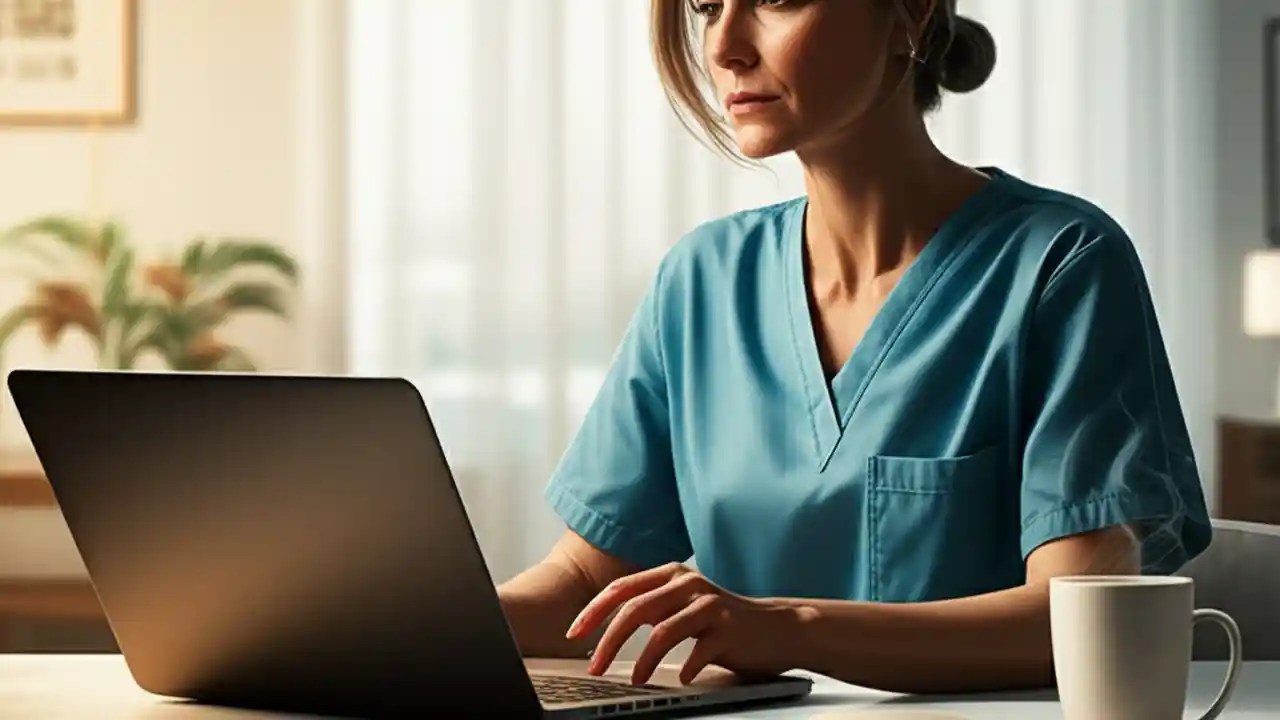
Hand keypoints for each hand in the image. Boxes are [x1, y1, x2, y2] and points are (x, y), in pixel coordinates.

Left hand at [564, 562, 801, 685]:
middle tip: (595, 668)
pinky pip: (698, 650)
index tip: (574, 634)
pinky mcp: (728, 627)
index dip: (594, 611)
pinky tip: (681, 679)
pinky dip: (685, 667)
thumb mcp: (683, 608)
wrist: (779, 628)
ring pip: (663, 631)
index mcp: (671, 575)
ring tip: (634, 680)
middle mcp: (687, 583)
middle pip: (635, 609)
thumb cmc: (723, 622)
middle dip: (609, 640)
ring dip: (643, 661)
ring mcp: (709, 604)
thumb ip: (652, 611)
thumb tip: (605, 635)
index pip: (622, 588)